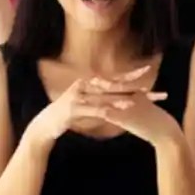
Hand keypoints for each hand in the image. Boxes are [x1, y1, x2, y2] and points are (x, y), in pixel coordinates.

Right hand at [29, 65, 167, 142]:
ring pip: (105, 96)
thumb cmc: (67, 115)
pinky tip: (118, 111)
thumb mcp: (84, 104)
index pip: (112, 77)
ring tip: (137, 99)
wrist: (45, 124)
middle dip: (131, 83)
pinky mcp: (74, 108)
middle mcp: (84, 86)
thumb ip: (98, 99)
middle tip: (148, 82)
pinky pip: (95, 109)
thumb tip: (116, 97)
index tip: (146, 70)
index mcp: (88, 83)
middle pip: (112, 84)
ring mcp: (78, 96)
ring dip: (122, 98)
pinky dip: (108, 109)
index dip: (130, 74)